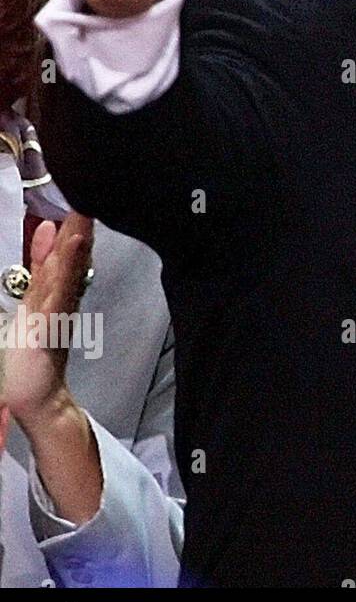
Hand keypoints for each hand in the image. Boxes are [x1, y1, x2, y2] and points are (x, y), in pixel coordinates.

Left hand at [0, 213, 93, 428]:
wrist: (35, 400)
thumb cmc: (26, 369)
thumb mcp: (24, 330)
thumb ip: (34, 302)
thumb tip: (38, 281)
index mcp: (47, 303)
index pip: (55, 264)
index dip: (60, 238)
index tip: (69, 212)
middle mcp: (55, 303)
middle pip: (67, 261)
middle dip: (76, 230)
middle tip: (85, 201)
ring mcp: (54, 311)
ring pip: (65, 270)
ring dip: (75, 241)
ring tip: (82, 215)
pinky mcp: (48, 322)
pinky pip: (58, 289)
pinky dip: (66, 266)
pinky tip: (73, 247)